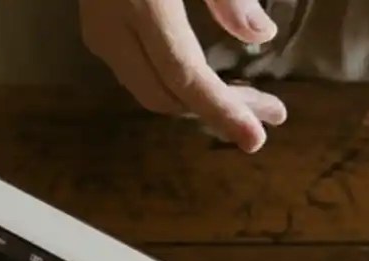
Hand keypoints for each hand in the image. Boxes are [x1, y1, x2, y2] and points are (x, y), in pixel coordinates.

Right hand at [80, 0, 288, 152]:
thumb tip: (260, 37)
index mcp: (143, 3)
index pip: (185, 77)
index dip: (222, 112)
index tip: (257, 138)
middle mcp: (112, 26)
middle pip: (167, 97)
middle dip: (220, 112)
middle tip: (272, 114)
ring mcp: (97, 31)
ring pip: (151, 92)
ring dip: (199, 103)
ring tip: (251, 102)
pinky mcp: (96, 29)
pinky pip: (140, 74)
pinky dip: (178, 86)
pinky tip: (211, 80)